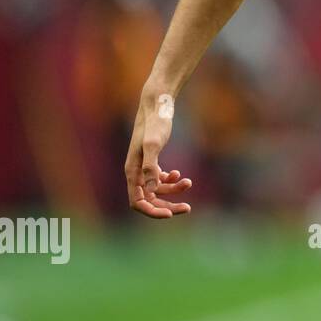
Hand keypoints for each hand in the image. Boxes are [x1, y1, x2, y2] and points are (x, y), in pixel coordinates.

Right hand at [124, 89, 192, 218]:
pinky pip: (159, 180)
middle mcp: (135, 172)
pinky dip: (171, 181)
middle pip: (150, 200)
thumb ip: (151, 166)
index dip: (152, 211)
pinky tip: (179, 175)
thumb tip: (152, 189)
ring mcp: (144, 167)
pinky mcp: (152, 161)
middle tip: (187, 207)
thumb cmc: (155, 123)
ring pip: (157, 190)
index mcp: (132, 172)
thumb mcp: (154, 143)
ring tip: (189, 182)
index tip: (170, 214)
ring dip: (173, 190)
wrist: (157, 105)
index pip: (137, 202)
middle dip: (168, 206)